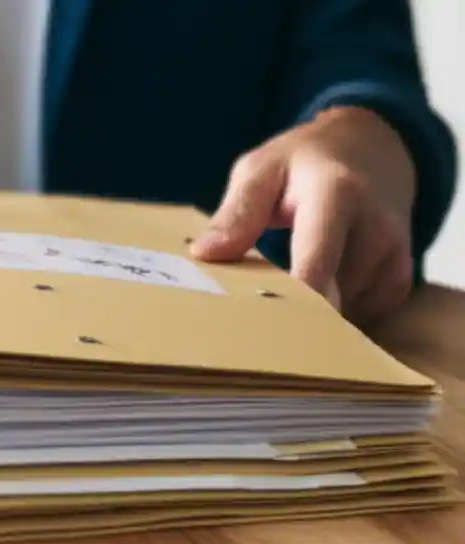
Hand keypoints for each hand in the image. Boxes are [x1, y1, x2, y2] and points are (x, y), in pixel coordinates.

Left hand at [191, 106, 416, 323]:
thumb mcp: (260, 169)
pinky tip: (317, 284)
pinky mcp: (399, 281)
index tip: (260, 332)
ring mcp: (394, 256)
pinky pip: (358, 317)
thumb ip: (237, 211)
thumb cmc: (303, 163)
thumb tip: (205, 254)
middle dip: (290, 315)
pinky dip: (333, 311)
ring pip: (340, 313)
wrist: (373, 149)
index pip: (316, 262)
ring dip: (309, 311)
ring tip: (286, 281)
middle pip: (330, 298)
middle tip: (251, 319)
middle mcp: (376, 228)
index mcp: (336, 195)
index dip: (293, 303)